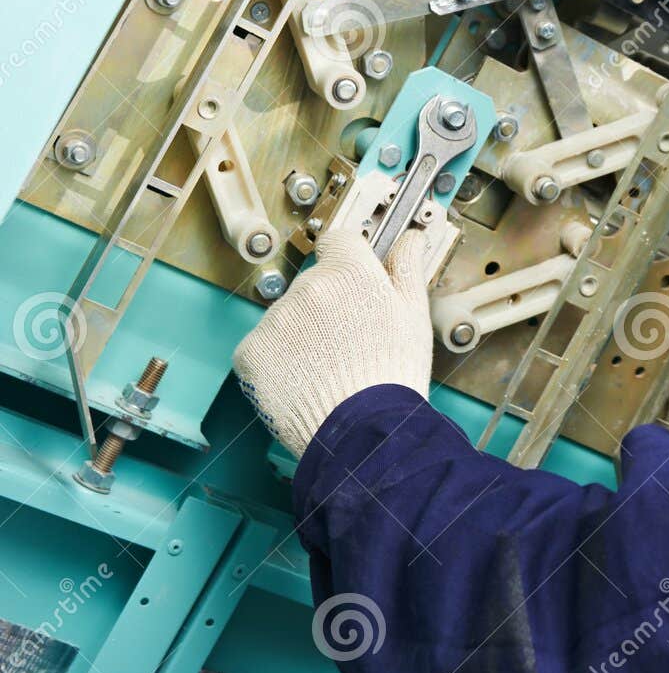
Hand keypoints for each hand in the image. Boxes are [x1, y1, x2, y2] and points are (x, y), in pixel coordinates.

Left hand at [233, 227, 433, 457]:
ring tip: (329, 365)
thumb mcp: (414, 316)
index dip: (350, 261)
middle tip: (350, 338)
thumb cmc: (393, 376)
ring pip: (288, 314)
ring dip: (302, 332)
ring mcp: (275, 320)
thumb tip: (409, 240)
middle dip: (329, 303)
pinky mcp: (250, 351)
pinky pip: (263, 344)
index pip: (340, 241)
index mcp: (349, 272)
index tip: (355, 280)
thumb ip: (406, 269)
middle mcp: (307, 288)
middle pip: (314, 282)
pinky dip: (278, 359)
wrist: (363, 431)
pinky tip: (304, 377)